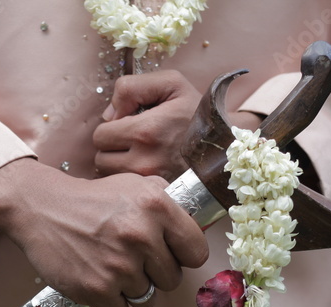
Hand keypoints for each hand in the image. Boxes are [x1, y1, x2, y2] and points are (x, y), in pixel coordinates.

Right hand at [0, 158, 208, 306]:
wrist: (40, 208)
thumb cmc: (91, 199)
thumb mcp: (133, 186)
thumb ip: (167, 204)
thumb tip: (195, 229)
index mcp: (157, 206)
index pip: (197, 252)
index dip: (183, 256)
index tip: (169, 254)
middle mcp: (141, 235)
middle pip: (172, 280)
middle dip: (154, 273)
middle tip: (129, 257)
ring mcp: (119, 265)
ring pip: (147, 297)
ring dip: (131, 287)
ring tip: (110, 265)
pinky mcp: (96, 289)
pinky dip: (111, 301)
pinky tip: (97, 278)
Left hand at [93, 70, 266, 179]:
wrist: (229, 146)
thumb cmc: (196, 113)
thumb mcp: (171, 84)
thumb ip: (131, 87)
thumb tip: (108, 115)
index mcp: (146, 131)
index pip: (100, 135)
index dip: (112, 127)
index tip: (129, 125)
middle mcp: (145, 161)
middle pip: (100, 159)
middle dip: (111, 149)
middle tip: (132, 142)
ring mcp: (151, 184)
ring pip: (110, 178)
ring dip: (118, 167)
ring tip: (139, 157)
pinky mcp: (157, 198)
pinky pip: (126, 192)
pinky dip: (129, 183)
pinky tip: (145, 172)